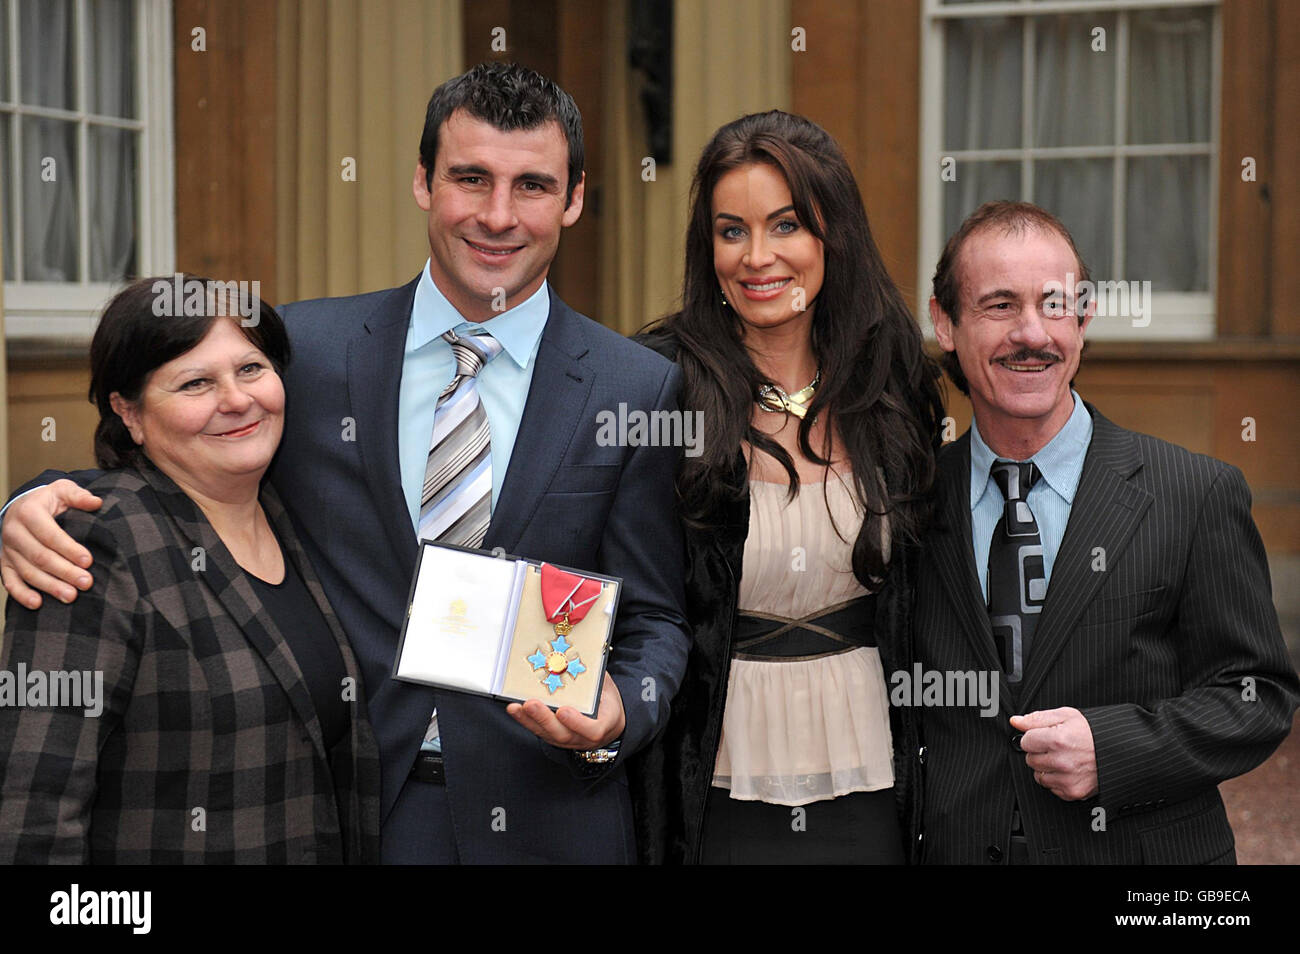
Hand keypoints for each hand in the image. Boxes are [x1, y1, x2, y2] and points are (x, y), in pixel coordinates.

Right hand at [0, 480, 102, 608]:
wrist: (20, 506)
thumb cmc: (48, 500)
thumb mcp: (62, 490)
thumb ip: (78, 495)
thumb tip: (97, 502)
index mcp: (28, 512)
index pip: (49, 534)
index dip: (68, 549)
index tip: (88, 561)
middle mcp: (13, 532)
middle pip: (39, 556)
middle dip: (64, 571)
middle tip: (86, 583)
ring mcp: (7, 549)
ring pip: (27, 572)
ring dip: (49, 586)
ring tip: (71, 596)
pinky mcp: (4, 563)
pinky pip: (9, 581)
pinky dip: (21, 594)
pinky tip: (38, 604)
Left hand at [507, 672, 625, 749]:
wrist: (606, 720)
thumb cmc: (605, 701)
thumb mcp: (607, 687)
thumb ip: (596, 676)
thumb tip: (582, 653)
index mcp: (602, 724)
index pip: (592, 730)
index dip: (577, 722)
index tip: (564, 710)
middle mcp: (582, 737)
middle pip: (562, 734)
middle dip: (544, 718)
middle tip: (531, 704)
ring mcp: (566, 738)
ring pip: (546, 733)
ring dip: (529, 719)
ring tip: (517, 706)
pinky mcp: (552, 736)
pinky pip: (537, 730)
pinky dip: (524, 720)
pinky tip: (514, 708)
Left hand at [1011, 707, 1098, 800]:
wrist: (1120, 750)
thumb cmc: (1093, 732)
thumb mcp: (1066, 715)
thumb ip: (1037, 718)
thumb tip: (1016, 721)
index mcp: (1058, 740)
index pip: (1025, 742)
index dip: (1034, 737)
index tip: (1045, 736)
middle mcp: (1062, 762)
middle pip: (1030, 760)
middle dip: (1040, 753)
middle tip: (1057, 747)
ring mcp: (1067, 779)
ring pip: (1038, 776)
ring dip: (1047, 768)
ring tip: (1064, 758)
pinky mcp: (1073, 792)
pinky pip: (1052, 788)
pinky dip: (1058, 780)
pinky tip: (1070, 770)